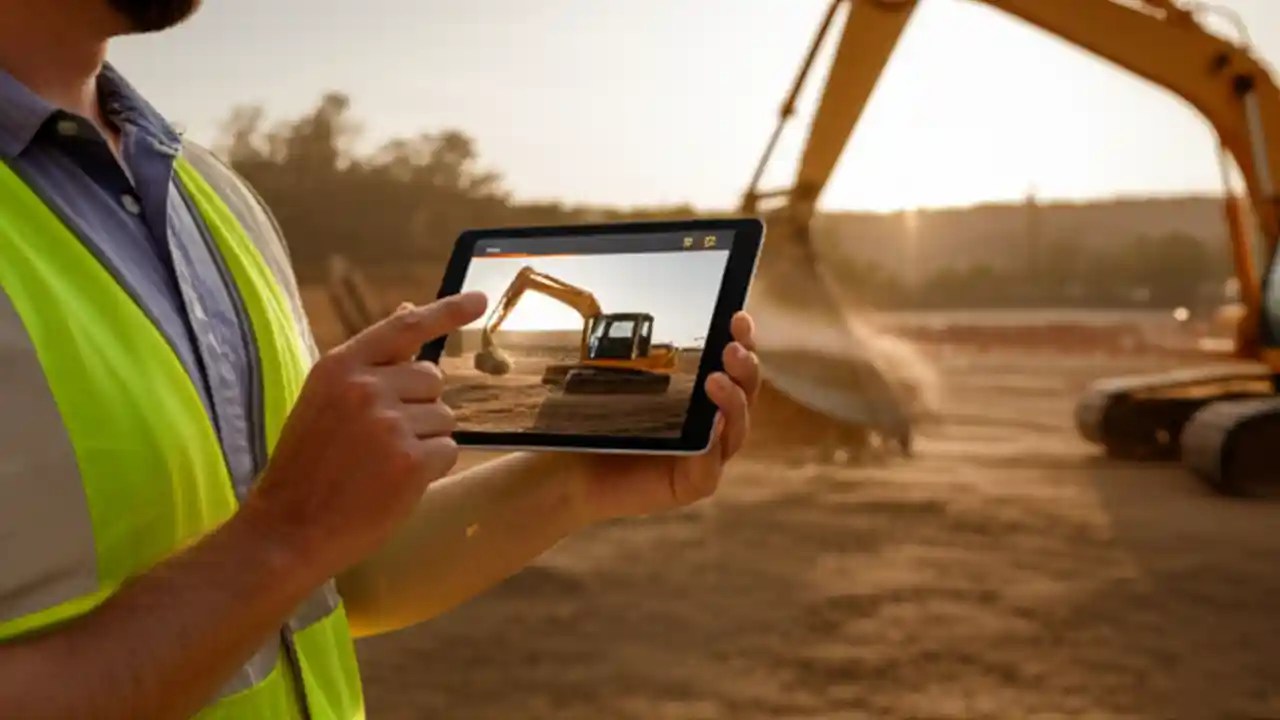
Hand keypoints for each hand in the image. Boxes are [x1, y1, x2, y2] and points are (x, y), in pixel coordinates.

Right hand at [241, 291, 487, 580]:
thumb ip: (369, 361)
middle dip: (419, 406)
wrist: (287, 530)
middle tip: (380, 440)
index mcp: (340, 367)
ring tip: (380, 464)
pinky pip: (448, 451)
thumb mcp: (324, 399)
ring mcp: (390, 424)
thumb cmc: (307, 467)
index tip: (479, 300)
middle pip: (432, 379)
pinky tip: (394, 483)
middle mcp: (366, 387)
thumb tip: (410, 310)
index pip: (404, 328)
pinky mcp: (411, 461)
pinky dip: (431, 469)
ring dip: (424, 441)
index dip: (446, 311)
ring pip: (443, 418)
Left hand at [573, 311, 760, 522]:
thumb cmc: (591, 421)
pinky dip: (712, 451)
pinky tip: (709, 431)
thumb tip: (628, 287)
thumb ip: (632, 352)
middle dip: (746, 368)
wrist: (563, 470)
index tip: (738, 317)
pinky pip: (711, 470)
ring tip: (716, 381)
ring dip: (733, 403)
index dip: (742, 341)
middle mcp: (708, 424)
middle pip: (746, 394)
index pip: (732, 365)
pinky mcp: (689, 485)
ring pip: (736, 430)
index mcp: (698, 395)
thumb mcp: (612, 377)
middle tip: (731, 350)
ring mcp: (703, 457)